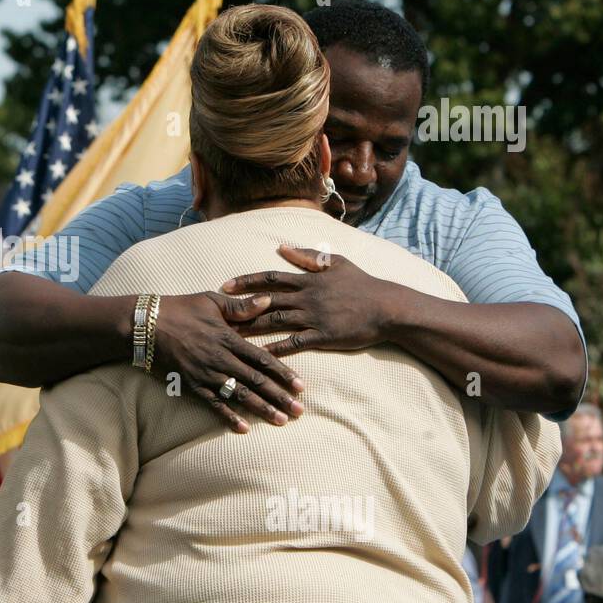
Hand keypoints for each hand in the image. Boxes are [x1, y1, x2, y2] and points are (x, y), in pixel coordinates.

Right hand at [149, 292, 304, 433]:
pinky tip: (244, 428)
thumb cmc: (179, 309)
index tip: (301, 386)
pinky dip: (229, 417)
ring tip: (281, 421)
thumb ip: (240, 306)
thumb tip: (267, 301)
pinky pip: (213, 404)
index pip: (262, 358)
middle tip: (299, 411)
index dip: (283, 373)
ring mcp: (206, 374)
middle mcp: (220, 359)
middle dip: (279, 397)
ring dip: (261, 409)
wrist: (145, 325)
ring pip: (239, 395)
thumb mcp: (211, 301)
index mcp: (228, 338)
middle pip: (256, 381)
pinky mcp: (191, 384)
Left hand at [221, 245, 399, 356]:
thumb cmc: (362, 284)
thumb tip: (281, 247)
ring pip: (275, 322)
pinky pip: (294, 343)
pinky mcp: (322, 336)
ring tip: (229, 335)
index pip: (269, 277)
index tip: (224, 286)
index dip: (245, 281)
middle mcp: (306, 297)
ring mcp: (313, 317)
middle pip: (265, 301)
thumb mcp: (336, 262)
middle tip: (216, 314)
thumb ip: (307, 255)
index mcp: (307, 279)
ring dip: (251, 328)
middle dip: (239, 307)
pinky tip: (259, 355)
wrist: (386, 307)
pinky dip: (275, 349)